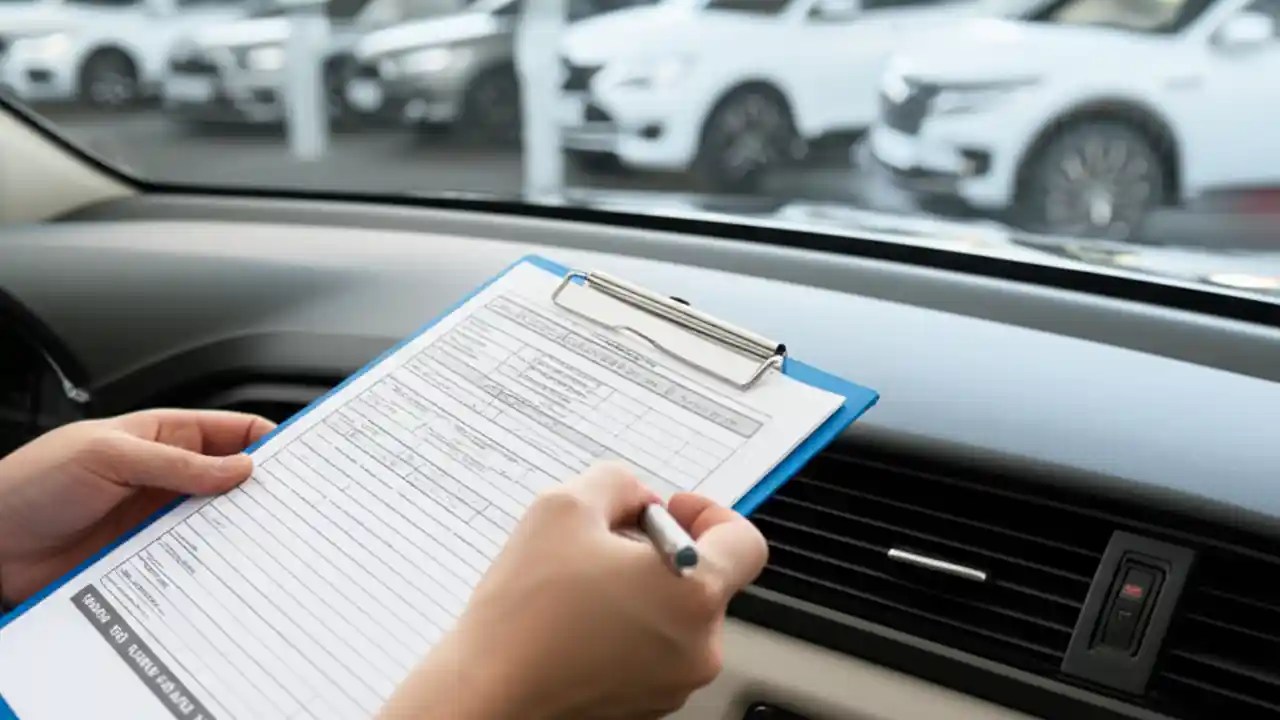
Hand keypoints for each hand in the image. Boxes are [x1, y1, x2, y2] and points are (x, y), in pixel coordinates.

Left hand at [0, 409, 274, 605]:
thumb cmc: (34, 482)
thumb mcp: (109, 455)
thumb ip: (177, 464)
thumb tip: (240, 469)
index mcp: (165, 435)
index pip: (234, 431)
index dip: (271, 441)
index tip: (302, 460)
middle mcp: (170, 476)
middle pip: (236, 481)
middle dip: (265, 491)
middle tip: (293, 508)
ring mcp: (161, 518)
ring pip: (219, 523)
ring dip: (239, 532)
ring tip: (265, 541)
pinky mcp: (150, 556)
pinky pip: (193, 559)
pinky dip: (213, 564)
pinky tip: (226, 569)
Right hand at [378, 462, 768, 719]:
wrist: (487, 695)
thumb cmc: (524, 611)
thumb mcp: (564, 506)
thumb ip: (618, 483)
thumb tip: (638, 498)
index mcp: (694, 593)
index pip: (746, 542)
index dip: (710, 514)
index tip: (673, 511)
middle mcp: (699, 645)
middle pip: (706, 578)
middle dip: (660, 551)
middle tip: (607, 544)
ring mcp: (675, 682)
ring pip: (677, 615)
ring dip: (641, 591)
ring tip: (583, 587)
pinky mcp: (647, 704)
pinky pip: (654, 650)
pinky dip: (627, 628)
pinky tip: (578, 621)